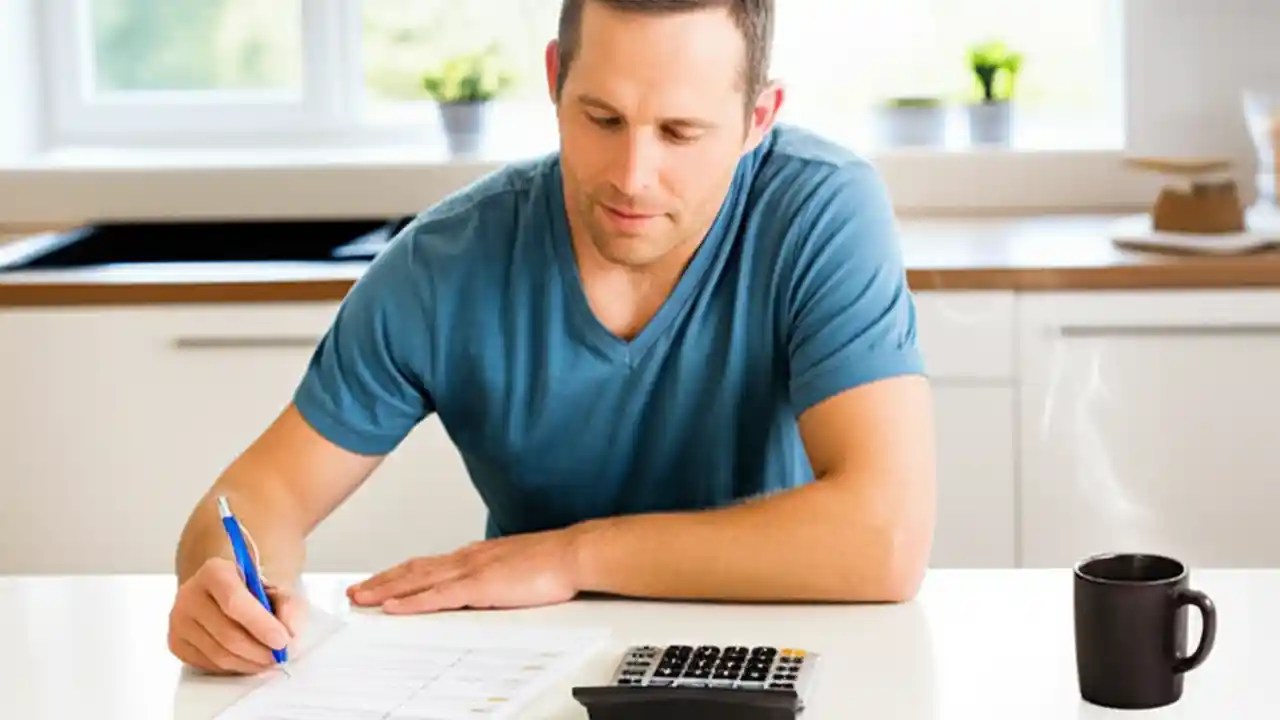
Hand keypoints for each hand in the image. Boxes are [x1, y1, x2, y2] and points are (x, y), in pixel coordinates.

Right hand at [168, 557, 304, 674]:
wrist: (223, 595)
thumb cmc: (251, 593)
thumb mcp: (275, 589)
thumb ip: (289, 606)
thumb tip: (290, 632)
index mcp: (214, 571)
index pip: (234, 601)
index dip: (260, 624)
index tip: (282, 640)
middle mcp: (190, 594)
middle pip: (227, 633)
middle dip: (259, 650)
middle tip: (279, 657)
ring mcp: (179, 620)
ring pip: (219, 654)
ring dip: (249, 663)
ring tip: (267, 660)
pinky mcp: (176, 643)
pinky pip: (208, 665)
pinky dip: (234, 667)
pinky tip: (247, 660)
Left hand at [346, 527, 584, 613]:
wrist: (571, 554)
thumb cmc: (552, 562)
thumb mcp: (514, 568)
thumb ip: (494, 576)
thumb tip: (485, 587)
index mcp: (475, 556)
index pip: (428, 565)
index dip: (400, 573)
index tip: (380, 581)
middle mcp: (466, 559)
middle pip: (413, 570)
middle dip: (382, 581)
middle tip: (357, 590)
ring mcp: (471, 571)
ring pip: (417, 581)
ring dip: (386, 590)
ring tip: (363, 598)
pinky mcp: (479, 586)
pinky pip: (438, 597)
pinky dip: (411, 603)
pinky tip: (394, 608)